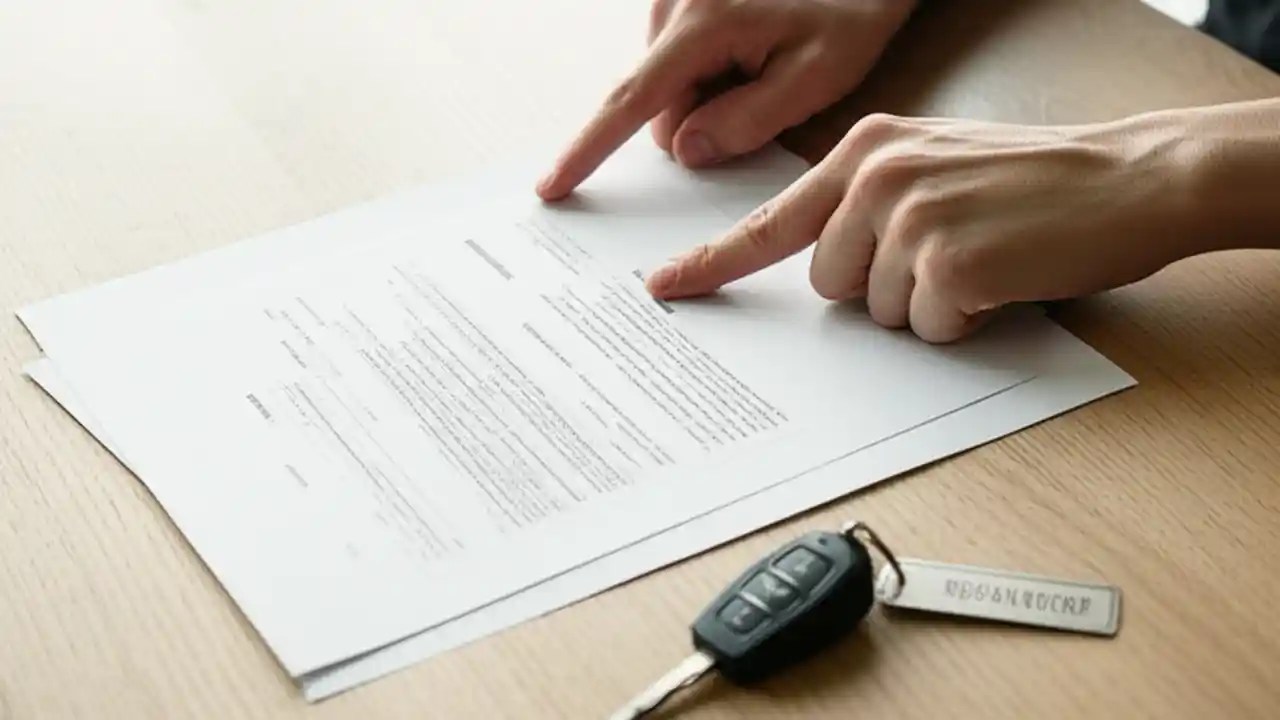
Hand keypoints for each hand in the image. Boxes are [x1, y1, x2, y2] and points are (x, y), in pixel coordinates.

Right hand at [536, 0, 918, 199]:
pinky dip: (712, 74)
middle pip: (660, 105)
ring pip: (669, 88)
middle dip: (702, 121)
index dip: (588, 150)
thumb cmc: (851, 9)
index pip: (631, 103)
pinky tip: (754, 50)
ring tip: (768, 62)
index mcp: (704, 24)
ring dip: (712, 95)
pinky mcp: (681, 0)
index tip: (552, 186)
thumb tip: (684, 150)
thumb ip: (745, 122)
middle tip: (767, 95)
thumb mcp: (816, 77)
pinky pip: (679, 64)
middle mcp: (675, 4)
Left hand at [643, 112, 1204, 342]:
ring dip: (927, 304)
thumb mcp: (934, 165)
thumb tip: (827, 266)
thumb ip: (867, 203)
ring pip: (877, 313)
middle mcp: (875, 177)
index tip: (664, 288)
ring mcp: (909, 218)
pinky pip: (927, 328)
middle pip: (830, 284)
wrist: (1130, 176)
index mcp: (865, 149)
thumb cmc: (1036, 179)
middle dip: (882, 288)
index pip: (769, 221)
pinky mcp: (948, 264)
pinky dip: (965, 319)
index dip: (711, 263)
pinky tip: (1002, 276)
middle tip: (950, 251)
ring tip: (983, 256)